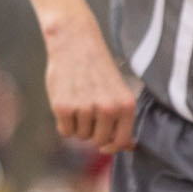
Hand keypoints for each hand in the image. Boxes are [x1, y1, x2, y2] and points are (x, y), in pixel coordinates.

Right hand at [43, 25, 137, 152]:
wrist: (75, 43)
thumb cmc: (97, 70)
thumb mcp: (117, 92)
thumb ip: (122, 120)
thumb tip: (128, 147)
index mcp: (125, 105)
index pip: (121, 141)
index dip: (112, 145)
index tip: (105, 143)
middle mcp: (108, 109)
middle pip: (98, 141)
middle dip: (92, 132)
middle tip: (88, 110)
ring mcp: (85, 109)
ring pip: (80, 136)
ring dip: (78, 125)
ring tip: (79, 100)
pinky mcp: (63, 108)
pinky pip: (65, 132)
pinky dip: (64, 122)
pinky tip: (67, 102)